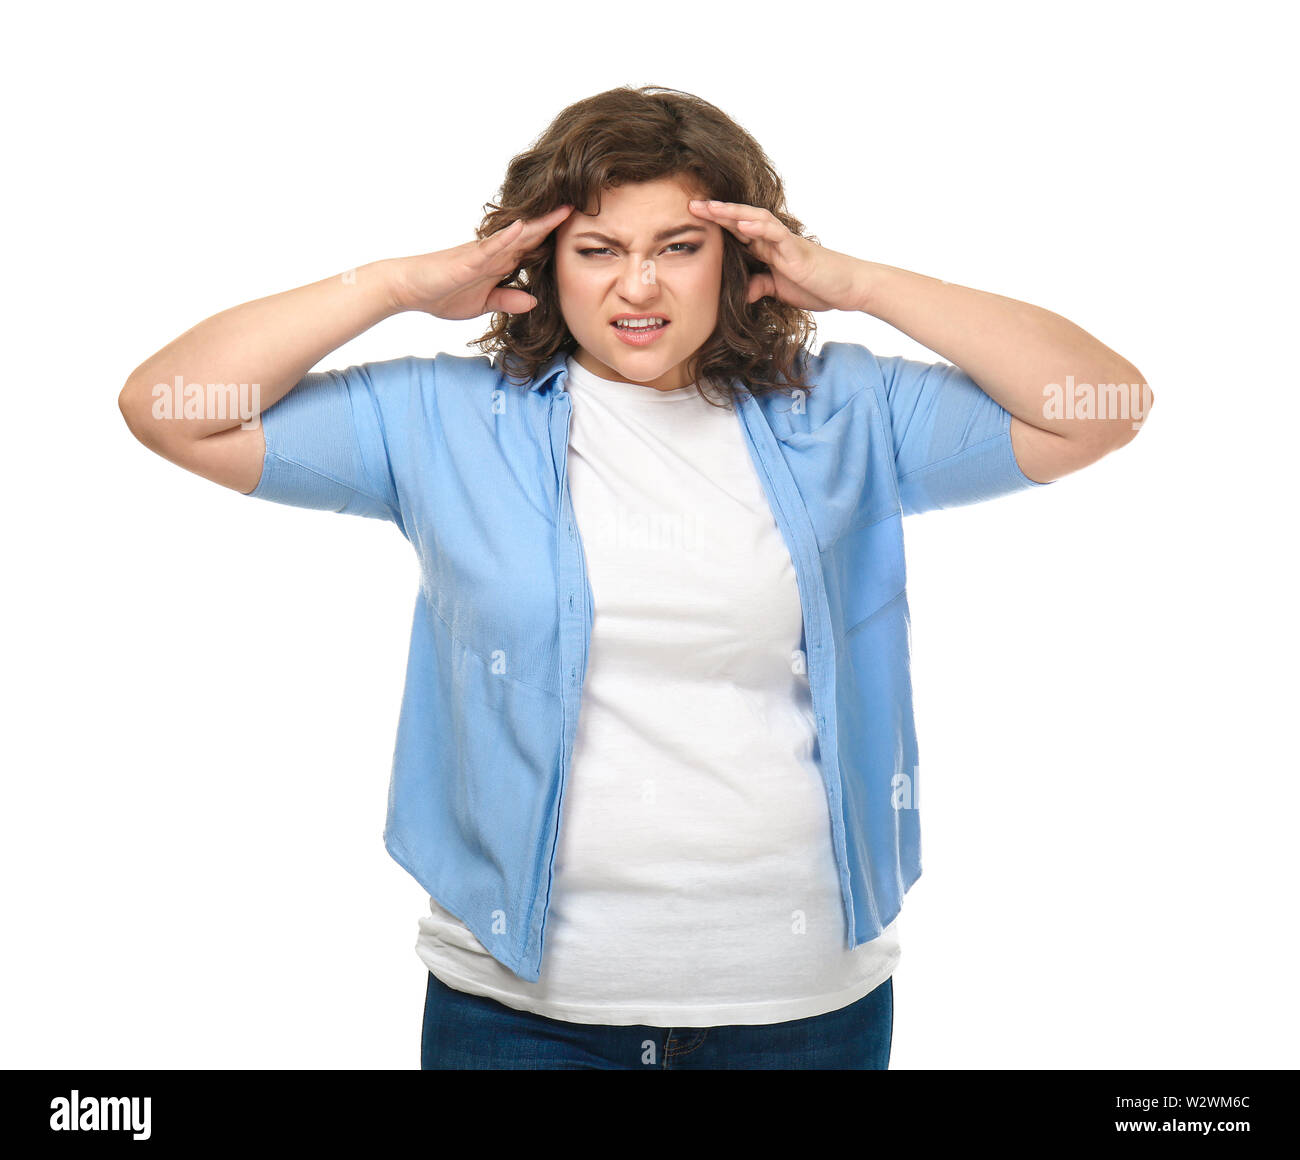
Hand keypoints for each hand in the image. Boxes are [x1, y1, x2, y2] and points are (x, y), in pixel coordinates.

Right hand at [389, 205, 573, 318]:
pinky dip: (508, 238)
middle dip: (557, 224)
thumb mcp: (484, 303)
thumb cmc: (443, 293)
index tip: (582, 232)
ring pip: (517, 235)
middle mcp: (495, 253)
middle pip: (532, 235)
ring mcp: (482, 253)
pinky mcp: (468, 259)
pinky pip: (491, 247)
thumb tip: (533, 300)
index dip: (556, 240)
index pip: (534, 249)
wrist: (410, 289)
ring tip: (565, 210)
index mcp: (500, 264)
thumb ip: (508, 299)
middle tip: (586, 208)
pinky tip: (524, 228)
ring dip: (541, 223)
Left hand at [687, 199, 868, 312]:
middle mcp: (773, 241)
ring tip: (710, 207)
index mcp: (767, 249)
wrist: (847, 288)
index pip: (736, 232)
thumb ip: (759, 287)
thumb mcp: (779, 291)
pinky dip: (758, 226)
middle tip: (690, 204)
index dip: (715, 225)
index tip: (691, 221)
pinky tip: (742, 221)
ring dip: (732, 212)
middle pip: (740, 220)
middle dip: (716, 212)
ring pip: (755, 219)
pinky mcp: (796, 251)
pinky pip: (776, 234)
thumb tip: (740, 294)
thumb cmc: (817, 286)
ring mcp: (784, 243)